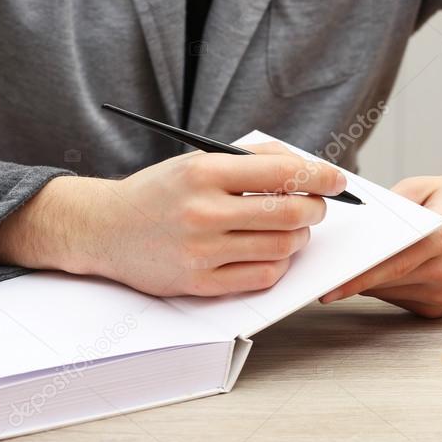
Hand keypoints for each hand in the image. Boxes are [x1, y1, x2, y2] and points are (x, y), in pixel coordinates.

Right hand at [0, 143, 347, 295]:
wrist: (105, 228)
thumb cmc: (160, 192)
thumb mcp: (197, 160)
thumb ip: (250, 159)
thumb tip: (305, 165)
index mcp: (204, 171)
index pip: (282, 171)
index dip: (319, 175)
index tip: (336, 180)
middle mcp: (203, 210)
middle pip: (289, 213)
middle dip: (315, 209)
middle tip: (317, 207)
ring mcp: (200, 250)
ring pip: (280, 248)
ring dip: (298, 238)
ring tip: (293, 229)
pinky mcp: (198, 282)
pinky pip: (260, 278)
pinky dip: (277, 266)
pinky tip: (272, 254)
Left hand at [320, 170, 441, 317]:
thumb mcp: (431, 185)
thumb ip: (395, 202)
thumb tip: (362, 225)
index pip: (391, 264)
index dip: (357, 277)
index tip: (329, 286)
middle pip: (385, 282)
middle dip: (354, 275)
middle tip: (326, 269)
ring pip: (389, 293)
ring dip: (369, 281)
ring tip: (352, 263)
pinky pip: (401, 299)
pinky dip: (387, 286)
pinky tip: (385, 269)